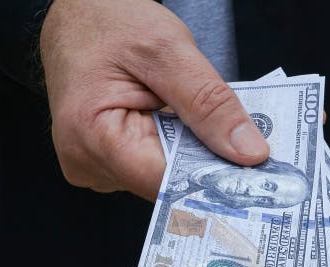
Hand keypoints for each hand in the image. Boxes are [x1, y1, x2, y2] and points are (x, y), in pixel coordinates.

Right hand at [39, 0, 269, 200]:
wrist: (79, 11)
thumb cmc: (110, 22)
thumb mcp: (169, 51)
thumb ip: (210, 104)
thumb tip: (249, 153)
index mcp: (91, 137)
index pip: (166, 182)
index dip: (212, 178)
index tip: (250, 171)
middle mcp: (85, 162)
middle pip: (165, 185)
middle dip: (202, 163)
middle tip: (235, 141)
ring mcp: (92, 165)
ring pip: (160, 179)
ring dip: (186, 153)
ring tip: (186, 116)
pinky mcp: (103, 161)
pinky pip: (149, 167)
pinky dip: (171, 148)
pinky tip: (172, 123)